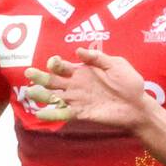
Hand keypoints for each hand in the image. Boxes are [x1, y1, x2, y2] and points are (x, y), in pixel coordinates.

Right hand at [23, 49, 151, 130]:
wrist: (137, 106)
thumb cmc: (130, 83)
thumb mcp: (116, 64)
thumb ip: (98, 58)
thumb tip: (78, 51)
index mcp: (84, 71)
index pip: (63, 66)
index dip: (55, 63)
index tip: (53, 62)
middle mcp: (77, 85)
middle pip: (54, 80)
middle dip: (41, 77)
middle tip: (28, 73)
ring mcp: (78, 100)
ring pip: (55, 97)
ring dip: (42, 95)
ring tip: (30, 93)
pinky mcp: (82, 113)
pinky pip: (64, 113)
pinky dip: (52, 114)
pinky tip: (40, 114)